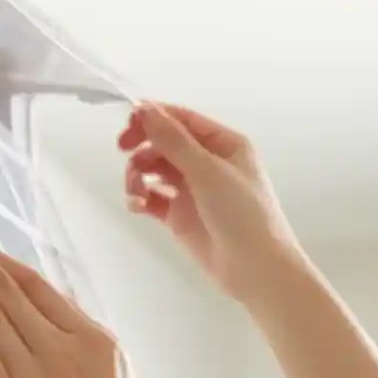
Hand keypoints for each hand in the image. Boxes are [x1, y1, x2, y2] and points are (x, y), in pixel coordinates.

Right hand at [117, 101, 304, 303]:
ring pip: (154, 170)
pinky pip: (153, 197)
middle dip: (142, 146)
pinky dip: (141, 197)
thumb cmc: (241, 213)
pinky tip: (138, 206)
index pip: (182, 119)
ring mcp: (193, 189)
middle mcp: (208, 162)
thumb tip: (143, 108)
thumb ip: (173, 140)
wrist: (256, 270)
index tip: (127, 122)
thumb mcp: (208, 171)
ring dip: (138, 174)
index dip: (154, 117)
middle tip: (122, 150)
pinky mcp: (180, 215)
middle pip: (164, 143)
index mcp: (224, 144)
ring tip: (135, 192)